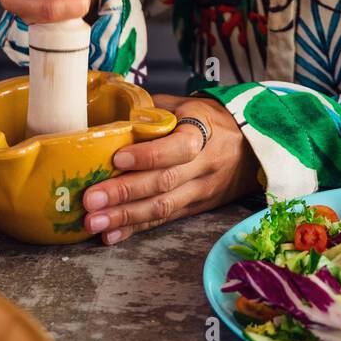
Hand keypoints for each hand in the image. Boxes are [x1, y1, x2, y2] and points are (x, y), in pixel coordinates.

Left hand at [82, 95, 259, 243]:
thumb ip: (152, 110)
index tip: (118, 159)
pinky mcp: (195, 208)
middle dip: (124, 193)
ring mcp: (200, 191)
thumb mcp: (186, 105)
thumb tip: (109, 113)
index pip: (178, 147)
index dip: (148, 155)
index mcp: (202, 132)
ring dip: (125, 217)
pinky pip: (164, 220)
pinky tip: (111, 235)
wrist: (251, 148)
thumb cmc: (208, 120)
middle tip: (90, 200)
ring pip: (162, 207)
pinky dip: (136, 229)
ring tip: (93, 222)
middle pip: (164, 182)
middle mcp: (204, 165)